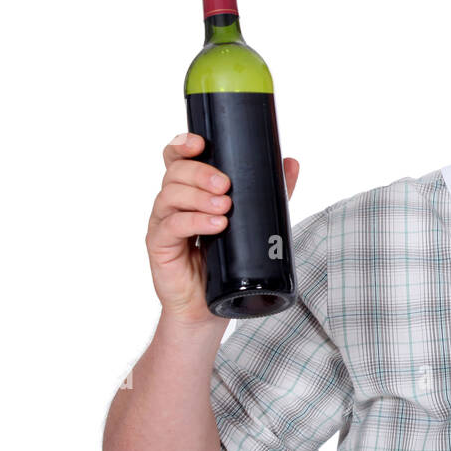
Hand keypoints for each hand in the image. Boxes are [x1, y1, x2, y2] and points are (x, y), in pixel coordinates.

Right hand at [145, 132, 300, 327]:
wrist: (210, 307)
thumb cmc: (226, 261)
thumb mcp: (251, 223)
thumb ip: (268, 193)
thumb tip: (290, 162)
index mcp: (189, 190)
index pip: (177, 158)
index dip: (184, 145)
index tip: (200, 143)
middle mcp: (172, 203)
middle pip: (175, 172)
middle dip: (200, 172)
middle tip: (226, 184)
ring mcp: (162, 223)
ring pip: (170, 196)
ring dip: (199, 197)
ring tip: (226, 207)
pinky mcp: (159, 246)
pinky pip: (171, 227)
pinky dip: (194, 222)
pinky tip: (215, 225)